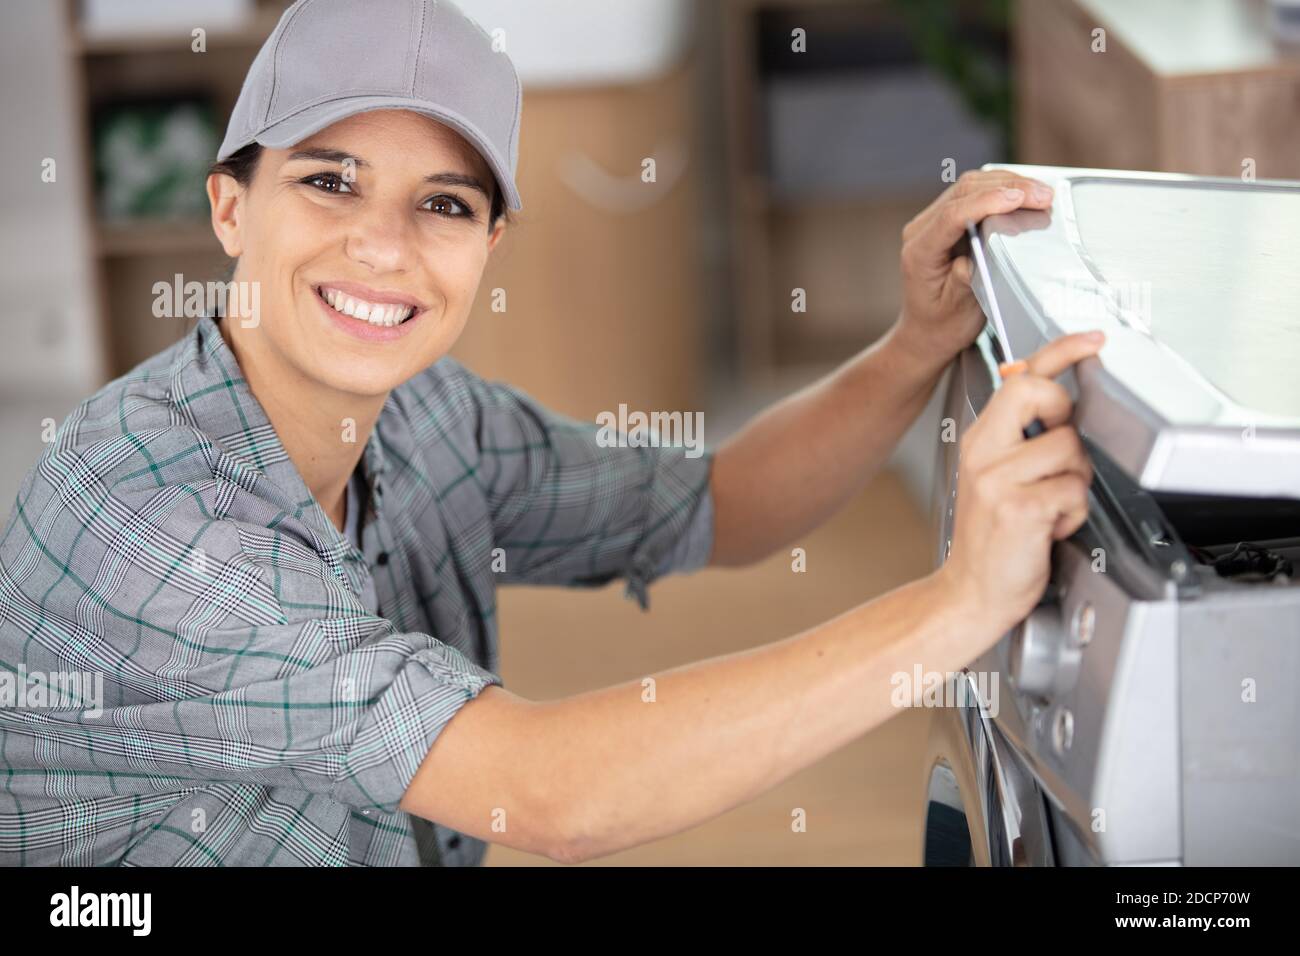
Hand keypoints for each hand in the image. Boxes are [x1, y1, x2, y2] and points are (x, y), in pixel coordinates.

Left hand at [895, 169, 1054, 368]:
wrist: (927, 332)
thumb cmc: (942, 325)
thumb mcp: (957, 311)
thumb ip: (965, 280)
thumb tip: (978, 252)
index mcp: (920, 253)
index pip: (952, 216)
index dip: (986, 202)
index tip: (1018, 199)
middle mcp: (921, 231)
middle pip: (963, 192)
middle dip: (1007, 187)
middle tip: (1045, 195)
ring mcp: (931, 222)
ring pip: (970, 186)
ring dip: (1008, 183)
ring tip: (1042, 193)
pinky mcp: (946, 219)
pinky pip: (973, 193)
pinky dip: (1001, 189)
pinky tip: (1025, 194)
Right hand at [938, 331, 1104, 641]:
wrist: (971, 593)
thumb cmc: (993, 540)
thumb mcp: (998, 477)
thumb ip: (1021, 436)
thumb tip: (1050, 394)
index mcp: (981, 439)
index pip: (1020, 375)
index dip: (1059, 351)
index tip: (1091, 340)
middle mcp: (983, 452)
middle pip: (1041, 393)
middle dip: (1066, 417)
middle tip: (1058, 454)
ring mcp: (997, 479)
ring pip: (1071, 449)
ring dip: (1075, 483)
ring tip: (1051, 508)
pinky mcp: (1017, 507)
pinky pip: (1073, 490)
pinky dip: (1072, 514)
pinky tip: (1049, 530)